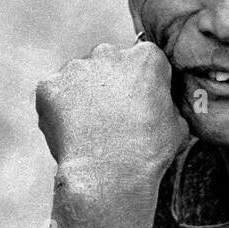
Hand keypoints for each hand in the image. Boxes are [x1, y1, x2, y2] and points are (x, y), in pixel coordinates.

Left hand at [35, 39, 189, 190]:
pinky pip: (56, 93)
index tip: (142, 104)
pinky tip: (72, 131)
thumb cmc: (147, 152)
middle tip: (114, 116)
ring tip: (91, 128)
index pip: (145, 61)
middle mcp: (109, 53)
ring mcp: (75, 68)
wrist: (108, 174)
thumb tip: (162, 105)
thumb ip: (167, 104)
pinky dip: (60, 108)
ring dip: (84, 94)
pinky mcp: (49, 86)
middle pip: (109, 63)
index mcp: (146, 57)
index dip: (144, 84)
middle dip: (111, 84)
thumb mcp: (178, 125)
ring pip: (80, 76)